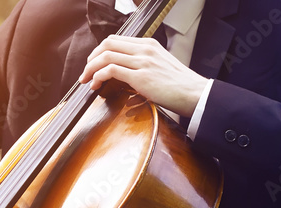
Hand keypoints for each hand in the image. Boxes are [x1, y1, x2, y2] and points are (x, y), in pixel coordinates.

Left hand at [79, 35, 208, 117]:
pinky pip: (111, 70)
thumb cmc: (180, 87)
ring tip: (86, 80)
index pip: (117, 40)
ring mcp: (142, 61)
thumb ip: (144, 66)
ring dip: (91, 68)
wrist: (195, 94)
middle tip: (85, 72)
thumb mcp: (161, 67)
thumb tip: (126, 77)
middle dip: (91, 58)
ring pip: (106, 56)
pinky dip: (99, 76)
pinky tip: (96, 85)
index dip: (100, 51)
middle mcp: (144, 49)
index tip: (93, 64)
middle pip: (107, 44)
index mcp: (149, 45)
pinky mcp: (141, 77)